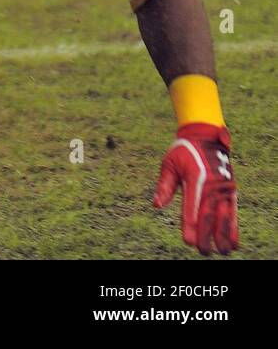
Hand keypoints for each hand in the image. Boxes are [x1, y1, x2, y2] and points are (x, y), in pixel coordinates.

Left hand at [153, 123, 237, 254]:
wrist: (206, 136)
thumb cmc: (183, 151)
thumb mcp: (169, 163)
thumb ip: (164, 185)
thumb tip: (156, 205)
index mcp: (196, 178)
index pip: (192, 206)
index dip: (190, 224)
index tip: (188, 240)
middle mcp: (212, 184)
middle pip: (208, 214)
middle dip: (205, 235)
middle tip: (202, 252)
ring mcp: (224, 187)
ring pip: (224, 216)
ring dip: (222, 235)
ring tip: (221, 252)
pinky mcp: (231, 190)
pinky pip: (233, 211)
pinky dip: (233, 227)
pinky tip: (233, 241)